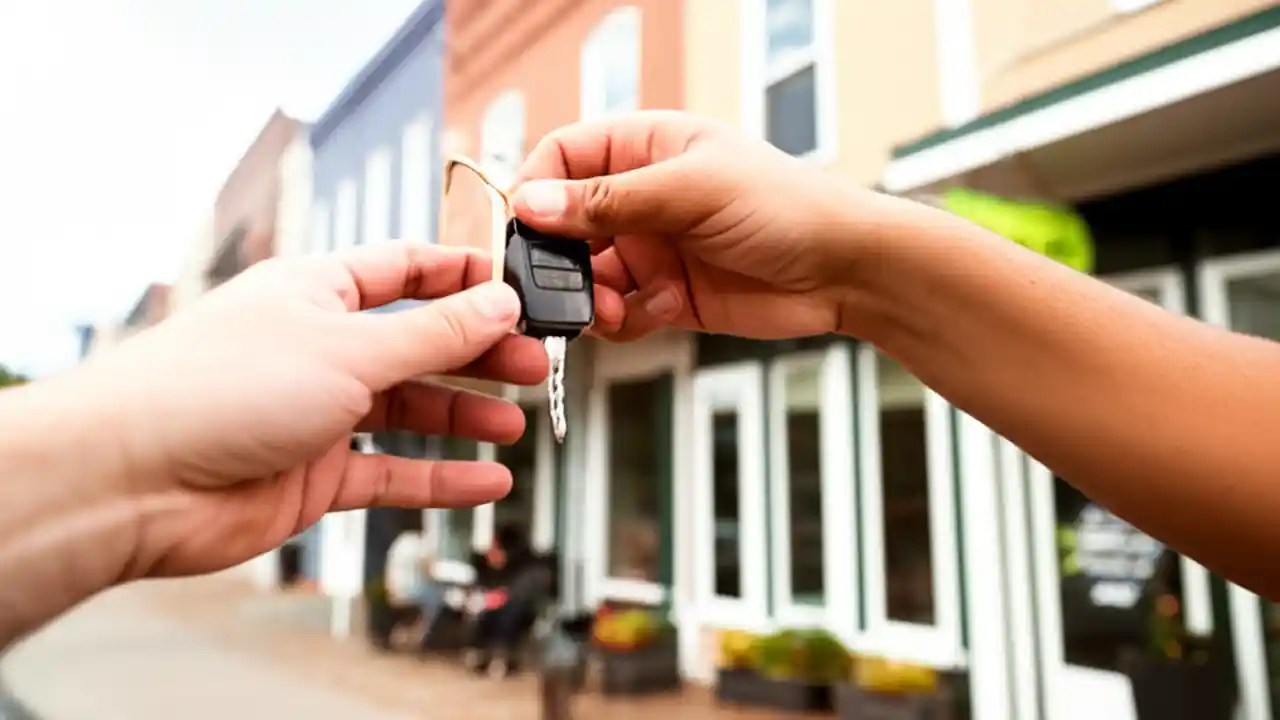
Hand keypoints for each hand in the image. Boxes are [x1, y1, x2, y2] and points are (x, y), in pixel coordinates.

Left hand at [83, 242, 547, 577]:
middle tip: (534, 363)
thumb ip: (435, 333)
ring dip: (464, 417)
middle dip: (478, 352)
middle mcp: (321, 347)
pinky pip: (391, 471)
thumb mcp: (351, 348)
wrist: (134, 481)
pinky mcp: (314, 474)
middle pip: (418, 343)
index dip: (464, 278)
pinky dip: (439, 477)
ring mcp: (317, 413)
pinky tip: (486, 482)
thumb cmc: (222, 388)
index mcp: (320, 291)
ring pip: (408, 409)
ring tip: (514, 423)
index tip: (520, 290)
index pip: (406, 270)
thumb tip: (502, 303)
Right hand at [511, 111, 868, 340]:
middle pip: (565, 225)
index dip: (537, 189)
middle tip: (562, 285)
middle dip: (559, 258)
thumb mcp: (691, 191)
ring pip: (586, 277)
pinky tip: (666, 308)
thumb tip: (533, 203)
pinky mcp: (668, 297)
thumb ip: (608, 201)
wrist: (845, 271)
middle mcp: (641, 198)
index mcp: (646, 148)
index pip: (563, 157)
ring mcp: (653, 249)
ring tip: (614, 308)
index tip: (526, 227)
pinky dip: (627, 319)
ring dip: (591, 297)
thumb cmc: (785, 206)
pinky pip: (620, 312)